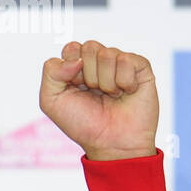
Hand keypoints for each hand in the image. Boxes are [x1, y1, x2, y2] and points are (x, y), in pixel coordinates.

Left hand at [40, 40, 157, 161]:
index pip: (71, 48)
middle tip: (95, 94)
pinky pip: (126, 60)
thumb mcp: (51, 102)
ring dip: (106, 83)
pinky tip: (126, 93)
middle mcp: (98, 62)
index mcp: (77, 67)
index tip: (76, 89)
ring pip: (107, 54)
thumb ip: (51, 72)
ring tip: (111, 96)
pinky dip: (123, 82)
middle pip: (89, 47)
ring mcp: (120, 63)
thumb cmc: (83, 124)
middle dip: (88, 76)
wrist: (111, 143)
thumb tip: (76, 58)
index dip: (70, 70)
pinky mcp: (140, 66)